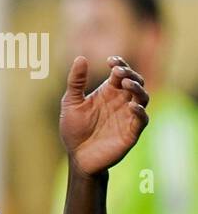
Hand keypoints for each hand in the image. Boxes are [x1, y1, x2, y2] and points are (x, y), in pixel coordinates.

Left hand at [60, 56, 149, 175]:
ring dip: (137, 89)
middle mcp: (121, 102)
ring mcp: (128, 116)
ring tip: (126, 83)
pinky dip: (140, 112)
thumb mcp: (71, 103)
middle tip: (118, 71)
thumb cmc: (74, 129)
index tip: (111, 61)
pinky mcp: (132, 132)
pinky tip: (131, 107)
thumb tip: (81, 57)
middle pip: (135, 82)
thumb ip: (76, 81)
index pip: (121, 73)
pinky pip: (142, 120)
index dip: (119, 64)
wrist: (77, 157)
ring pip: (143, 98)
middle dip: (130, 73)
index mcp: (109, 92)